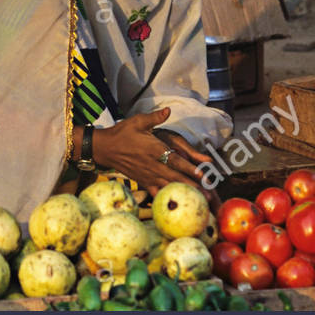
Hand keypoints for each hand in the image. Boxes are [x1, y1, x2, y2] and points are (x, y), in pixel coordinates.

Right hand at [92, 108, 219, 208]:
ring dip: (185, 194)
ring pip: (170, 186)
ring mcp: (148, 175)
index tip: (204, 175)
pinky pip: (156, 192)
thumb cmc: (123, 133)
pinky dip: (167, 198)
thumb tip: (168, 110)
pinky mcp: (143, 181)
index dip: (190, 169)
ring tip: (199, 201)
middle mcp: (153, 165)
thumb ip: (155, 117)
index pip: (176, 161)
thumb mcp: (138, 121)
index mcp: (155, 150)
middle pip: (177, 178)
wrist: (105, 148)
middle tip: (209, 194)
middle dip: (194, 186)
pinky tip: (177, 204)